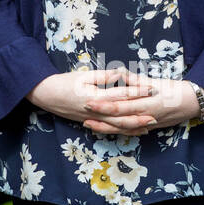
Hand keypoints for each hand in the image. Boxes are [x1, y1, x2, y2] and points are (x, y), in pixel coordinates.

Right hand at [26, 68, 158, 132]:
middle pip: (122, 115)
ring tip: (150, 124)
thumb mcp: (84, 76)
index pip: (120, 94)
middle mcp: (95, 112)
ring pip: (117, 126)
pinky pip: (110, 129)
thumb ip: (104, 76)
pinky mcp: (91, 123)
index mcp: (94, 97)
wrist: (46, 95)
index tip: (153, 88)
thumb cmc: (64, 82)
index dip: (138, 92)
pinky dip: (123, 131)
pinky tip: (134, 131)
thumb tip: (121, 74)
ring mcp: (93, 120)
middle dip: (140, 114)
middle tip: (158, 112)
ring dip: (134, 126)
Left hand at [80, 70, 203, 134]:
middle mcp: (144, 116)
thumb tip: (119, 72)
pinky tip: (105, 131)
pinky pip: (131, 132)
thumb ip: (135, 80)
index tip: (89, 102)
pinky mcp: (149, 128)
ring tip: (89, 125)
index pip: (120, 105)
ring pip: (122, 129)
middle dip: (100, 119)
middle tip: (83, 115)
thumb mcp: (154, 81)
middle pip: (117, 120)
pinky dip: (118, 132)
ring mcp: (146, 124)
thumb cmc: (173, 89)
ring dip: (105, 128)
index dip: (104, 105)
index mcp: (145, 102)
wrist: (192, 102)